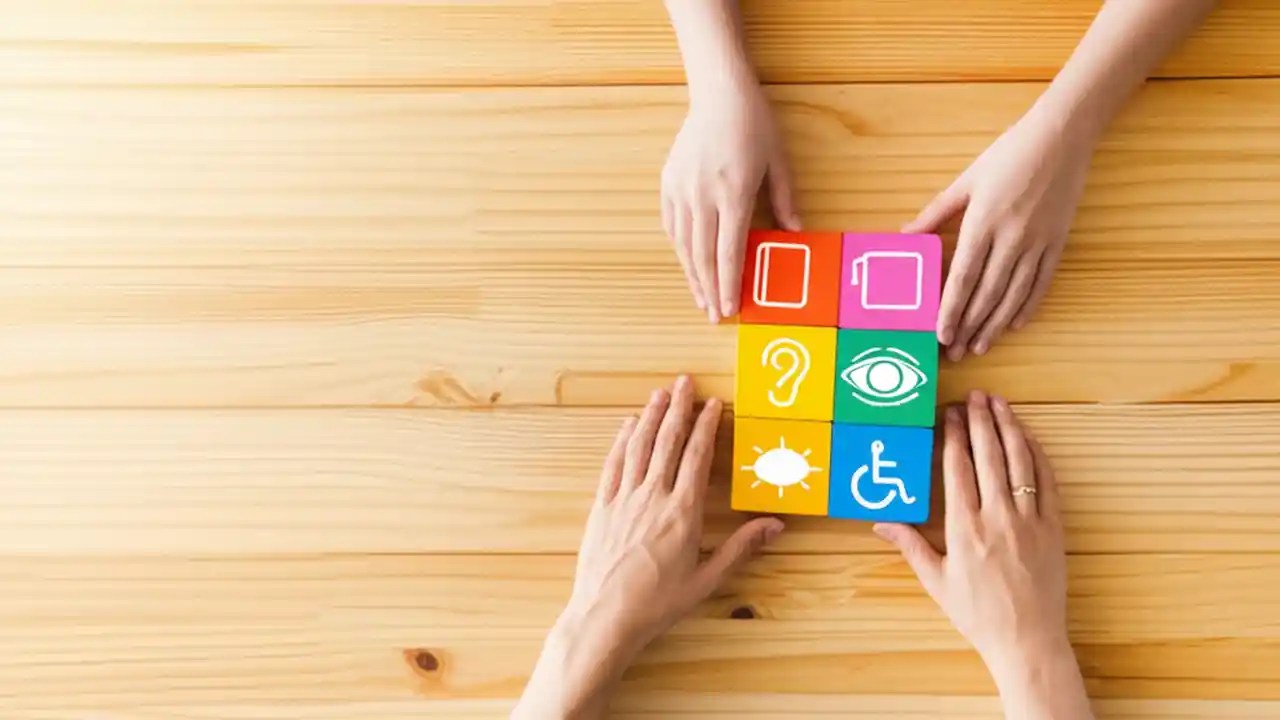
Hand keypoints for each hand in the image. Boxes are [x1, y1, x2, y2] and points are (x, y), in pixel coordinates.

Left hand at [513, 377, 783, 718]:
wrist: (604, 618)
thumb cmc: (658, 604)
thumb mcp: (707, 580)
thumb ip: (741, 548)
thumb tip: (775, 525)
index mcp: (683, 512)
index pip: (697, 457)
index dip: (706, 426)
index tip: (713, 403)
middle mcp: (653, 497)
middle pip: (668, 442)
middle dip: (678, 408)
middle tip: (685, 381)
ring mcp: (624, 499)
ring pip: (639, 446)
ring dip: (651, 416)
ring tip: (660, 393)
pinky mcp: (601, 508)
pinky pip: (614, 465)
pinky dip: (622, 441)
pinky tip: (627, 426)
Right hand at [661, 83, 800, 322]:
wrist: (718, 93)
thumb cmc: (754, 124)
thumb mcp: (780, 162)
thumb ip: (785, 201)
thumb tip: (795, 234)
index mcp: (734, 194)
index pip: (728, 251)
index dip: (729, 284)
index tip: (730, 308)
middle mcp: (703, 196)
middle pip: (703, 256)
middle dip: (709, 290)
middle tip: (714, 316)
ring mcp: (682, 190)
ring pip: (684, 245)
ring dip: (692, 275)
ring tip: (700, 298)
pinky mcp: (668, 183)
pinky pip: (671, 225)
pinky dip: (680, 249)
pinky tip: (688, 263)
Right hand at [875, 392, 1091, 718]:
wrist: (1027, 640)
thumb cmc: (977, 614)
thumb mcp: (936, 582)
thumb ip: (910, 545)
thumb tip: (880, 521)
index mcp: (964, 528)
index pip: (958, 468)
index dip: (953, 436)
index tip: (949, 413)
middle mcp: (998, 517)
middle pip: (989, 456)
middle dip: (981, 421)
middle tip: (975, 396)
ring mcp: (1030, 520)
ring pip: (1020, 462)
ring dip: (1010, 428)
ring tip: (1001, 404)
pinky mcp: (1054, 528)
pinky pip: (1048, 482)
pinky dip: (1038, 455)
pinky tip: (1029, 439)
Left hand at [904, 112, 1092, 360]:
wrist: (1061, 137)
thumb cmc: (1008, 155)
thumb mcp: (965, 181)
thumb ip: (934, 214)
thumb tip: (904, 236)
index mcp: (983, 222)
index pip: (963, 277)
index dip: (951, 309)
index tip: (940, 334)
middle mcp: (1011, 238)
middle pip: (987, 294)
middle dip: (969, 326)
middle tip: (955, 351)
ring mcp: (1038, 242)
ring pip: (1014, 294)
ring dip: (995, 325)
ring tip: (981, 346)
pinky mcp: (1058, 241)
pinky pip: (1042, 283)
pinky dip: (1028, 307)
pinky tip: (1015, 325)